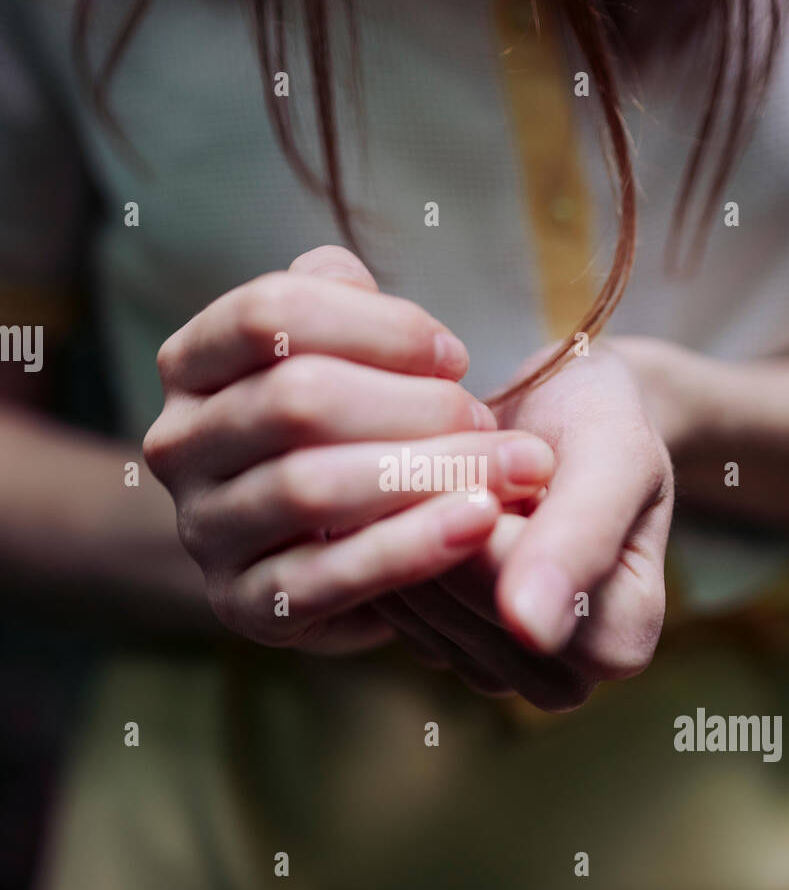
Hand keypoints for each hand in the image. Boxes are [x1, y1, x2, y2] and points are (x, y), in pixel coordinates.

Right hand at [143, 246, 554, 652]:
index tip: (455, 356)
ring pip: (308, 489)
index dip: (379, 326)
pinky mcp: (242, 606)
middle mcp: (178, 445)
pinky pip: (325, 578)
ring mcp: (203, 530)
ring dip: (427, 474)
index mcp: (192, 364)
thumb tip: (354, 284)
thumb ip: (338, 298)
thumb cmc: (347, 429)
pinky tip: (478, 525)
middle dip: (416, 407)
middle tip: (492, 422)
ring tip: (510, 471)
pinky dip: (410, 548)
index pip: (270, 313)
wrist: (327, 548)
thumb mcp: (337, 349)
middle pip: (296, 401)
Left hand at [376, 343, 673, 708]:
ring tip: (451, 469)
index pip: (513, 591)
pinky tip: (424, 497)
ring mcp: (493, 672)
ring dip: (411, 522)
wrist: (562, 407)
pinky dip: (391, 537)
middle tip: (471, 454)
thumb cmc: (600, 423)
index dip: (491, 514)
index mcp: (620, 642)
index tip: (509, 458)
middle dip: (448, 517)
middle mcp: (560, 679)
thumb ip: (582, 539)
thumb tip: (534, 630)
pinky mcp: (437, 651)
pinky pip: (388, 602)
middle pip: (458, 603)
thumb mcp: (613, 456)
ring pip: (413, 603)